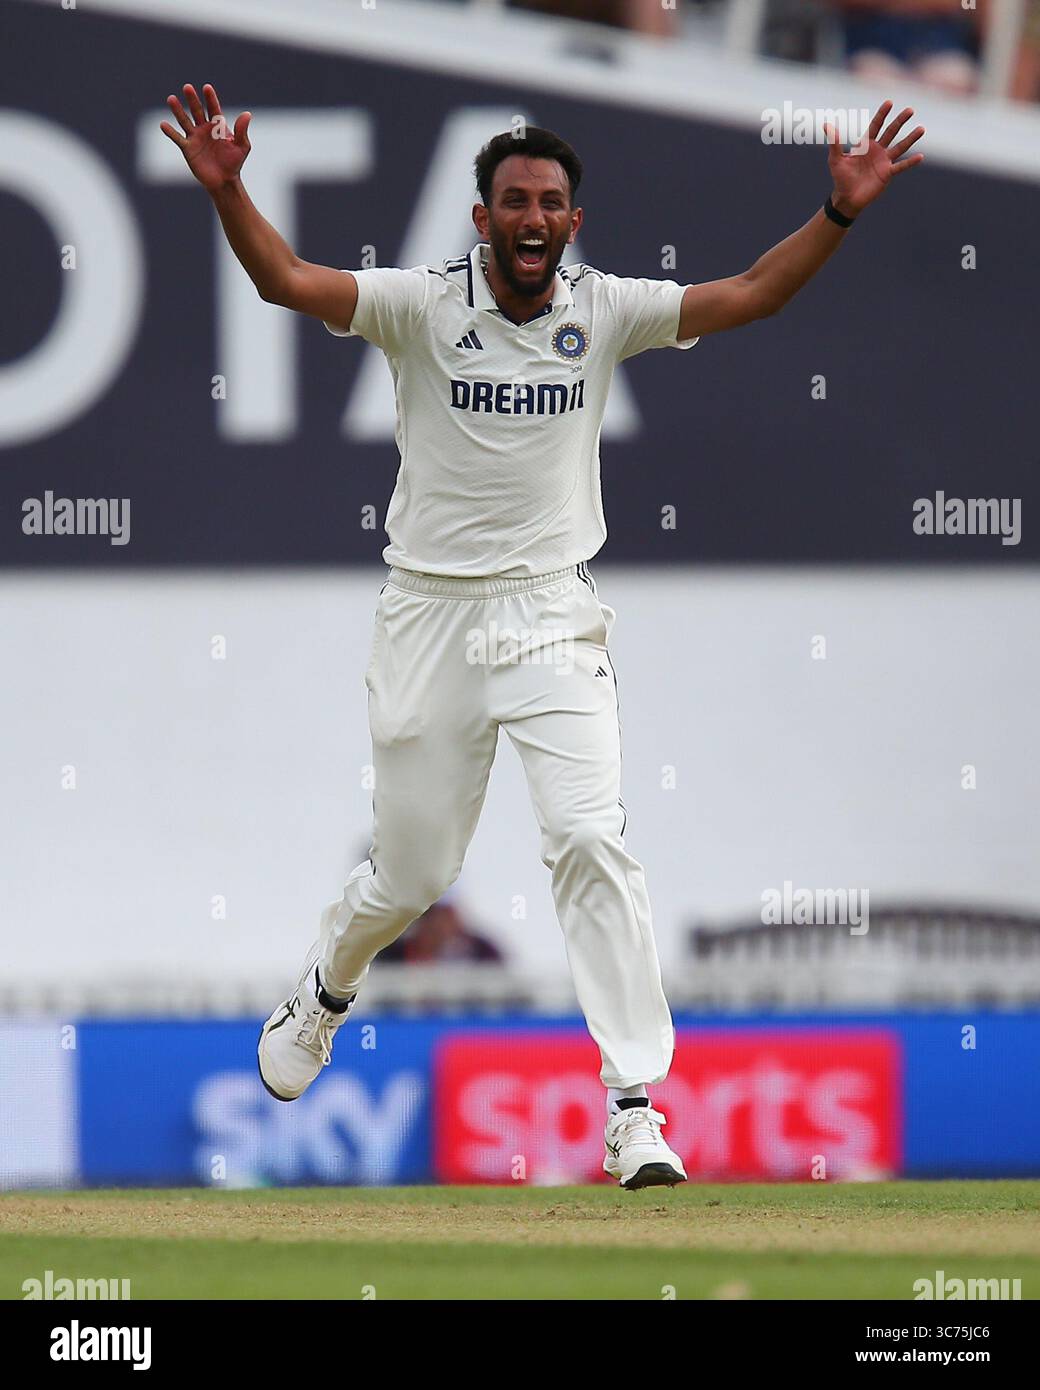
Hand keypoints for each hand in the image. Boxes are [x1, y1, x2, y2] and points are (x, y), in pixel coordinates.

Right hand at [160, 83, 250, 191]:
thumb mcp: (242, 147)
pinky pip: (177, 138)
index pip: (213, 108)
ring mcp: (195, 137)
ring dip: (178, 110)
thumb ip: (242, 131)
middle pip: (197, 111)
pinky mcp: (187, 149)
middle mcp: (204, 128)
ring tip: (171, 99)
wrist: (224, 181)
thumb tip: (247, 114)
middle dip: (192, 100)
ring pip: (184, 121)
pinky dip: (170, 132)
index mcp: (218, 126)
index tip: (207, 88)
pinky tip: (163, 124)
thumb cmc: (234, 163)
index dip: (210, 99)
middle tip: (187, 87)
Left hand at [826, 100, 924, 218]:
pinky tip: (920, 156)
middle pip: (891, 132)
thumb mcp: (835, 160)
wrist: (846, 198)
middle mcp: (877, 150)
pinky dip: (910, 162)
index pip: (875, 126)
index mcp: (865, 144)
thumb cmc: (840, 178)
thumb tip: (827, 124)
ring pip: (900, 147)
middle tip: (910, 110)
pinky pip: (900, 166)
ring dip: (910, 138)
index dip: (882, 114)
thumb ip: (834, 142)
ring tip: (921, 128)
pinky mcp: (887, 173)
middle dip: (900, 121)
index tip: (889, 102)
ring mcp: (884, 161)